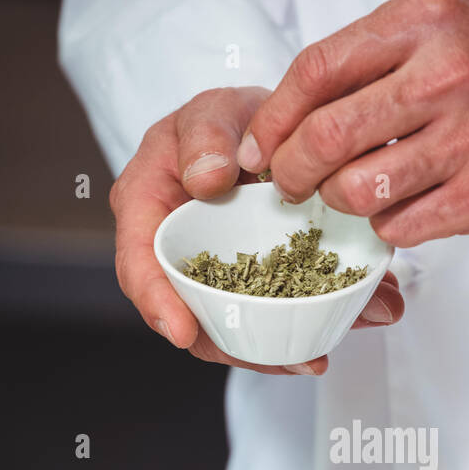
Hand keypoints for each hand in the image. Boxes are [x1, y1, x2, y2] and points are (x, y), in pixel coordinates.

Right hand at [109, 87, 403, 374]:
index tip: (184, 333)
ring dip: (271, 349)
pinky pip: (266, 318)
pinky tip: (330, 340)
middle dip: (230, 347)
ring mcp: (214, 277)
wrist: (270, 131)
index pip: (138, 262)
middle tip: (277, 358)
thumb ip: (207, 133)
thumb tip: (205, 179)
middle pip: (188, 313)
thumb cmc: (231, 121)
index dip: (157, 301)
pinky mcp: (252, 289)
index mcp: (145, 207)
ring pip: (230, 327)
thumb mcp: (215, 111)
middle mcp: (173, 252)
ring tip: (312, 358)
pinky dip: (297, 330)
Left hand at [237, 0, 468, 246]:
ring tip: (347, 196)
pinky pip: (400, 227)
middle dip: (289, 170)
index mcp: (429, 20)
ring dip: (338, 203)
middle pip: (325, 136)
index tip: (260, 141)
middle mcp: (446, 76)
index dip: (274, 115)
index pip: (317, 70)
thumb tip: (303, 100)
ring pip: (356, 191)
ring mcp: (467, 142)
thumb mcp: (456, 18)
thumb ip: (385, 48)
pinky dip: (387, 226)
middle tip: (288, 182)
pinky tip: (400, 209)